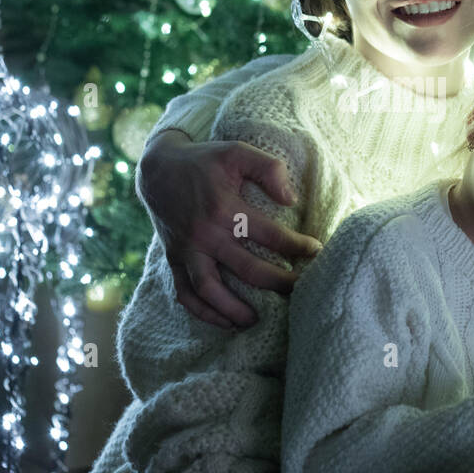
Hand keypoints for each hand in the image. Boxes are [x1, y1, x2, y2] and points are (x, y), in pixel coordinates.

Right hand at [137, 128, 323, 329]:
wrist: (157, 169)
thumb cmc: (203, 160)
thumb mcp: (236, 151)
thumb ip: (268, 168)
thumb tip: (291, 199)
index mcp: (223, 208)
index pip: (269, 234)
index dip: (296, 246)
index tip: (316, 251)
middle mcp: (204, 234)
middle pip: (247, 269)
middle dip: (278, 283)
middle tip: (300, 290)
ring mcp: (186, 250)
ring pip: (210, 290)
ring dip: (235, 310)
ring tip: (259, 319)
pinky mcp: (173, 260)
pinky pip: (185, 294)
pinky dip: (204, 312)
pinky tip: (225, 321)